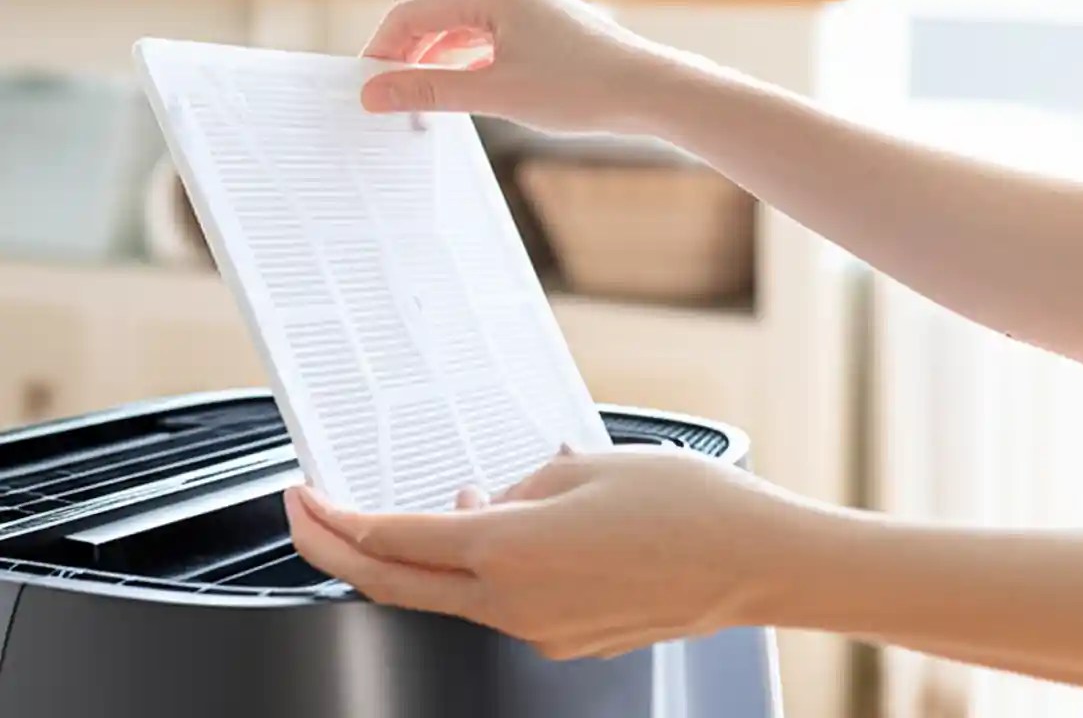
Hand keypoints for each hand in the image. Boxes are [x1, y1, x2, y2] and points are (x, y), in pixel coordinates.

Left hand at [285, 445, 815, 659]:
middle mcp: (513, 605)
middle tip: (308, 515)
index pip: (390, 541)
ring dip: (422, 554)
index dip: (332, 519)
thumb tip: (482, 506)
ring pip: (449, 596)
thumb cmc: (688, 507)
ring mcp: (538, 632)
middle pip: (395, 586)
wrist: (756, 563)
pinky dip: (480, 571)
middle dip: (336, 550)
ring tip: (444, 502)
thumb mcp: (587, 465)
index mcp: (509, 551)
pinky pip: (500, 604)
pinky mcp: (566, 640)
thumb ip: (517, 487)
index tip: (303, 495)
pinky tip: (508, 532)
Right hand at [358, 0, 691, 132]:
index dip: (383, 50)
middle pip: (435, 19)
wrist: (651, 92)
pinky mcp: (545, 34)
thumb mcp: (496, 93)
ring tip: (419, 101)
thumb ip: (431, 90)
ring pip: (463, 32)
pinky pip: (490, 43)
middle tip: (387, 98)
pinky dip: (468, 67)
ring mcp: (529, 13)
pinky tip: (463, 94)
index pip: (412, 12)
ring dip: (437, 64)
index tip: (367, 86)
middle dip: (407, 58)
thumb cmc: (584, 86)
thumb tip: (377, 91)